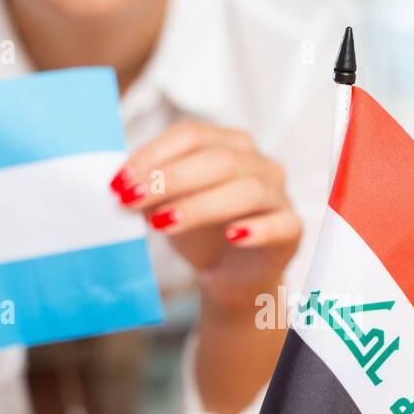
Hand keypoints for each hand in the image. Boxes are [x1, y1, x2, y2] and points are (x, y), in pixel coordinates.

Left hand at [110, 120, 300, 313]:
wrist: (232, 277)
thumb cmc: (202, 235)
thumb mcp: (168, 209)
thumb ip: (150, 195)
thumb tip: (122, 188)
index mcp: (228, 144)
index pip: (192, 135)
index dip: (154, 154)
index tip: (121, 181)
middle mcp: (258, 162)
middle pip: (218, 159)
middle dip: (170, 179)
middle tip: (132, 200)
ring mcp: (279, 194)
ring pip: (247, 189)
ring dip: (200, 205)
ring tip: (162, 224)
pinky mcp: (293, 228)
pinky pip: (280, 223)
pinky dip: (256, 229)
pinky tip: (232, 237)